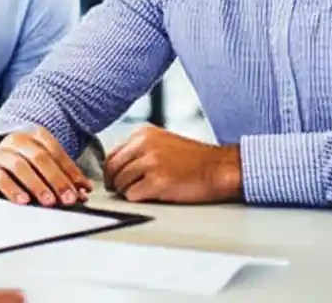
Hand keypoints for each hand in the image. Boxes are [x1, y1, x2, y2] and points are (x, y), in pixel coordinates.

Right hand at [0, 127, 92, 206]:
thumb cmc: (27, 162)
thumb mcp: (46, 163)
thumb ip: (65, 175)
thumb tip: (84, 191)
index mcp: (36, 135)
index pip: (56, 152)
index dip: (70, 172)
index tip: (82, 190)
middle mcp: (18, 140)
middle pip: (40, 158)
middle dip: (56, 180)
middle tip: (68, 198)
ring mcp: (3, 153)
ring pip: (20, 166)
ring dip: (37, 185)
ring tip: (49, 201)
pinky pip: (1, 179)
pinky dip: (13, 190)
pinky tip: (24, 200)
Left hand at [103, 124, 241, 203]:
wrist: (219, 168)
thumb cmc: (194, 160)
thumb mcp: (162, 142)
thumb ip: (139, 149)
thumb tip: (116, 167)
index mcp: (143, 133)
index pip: (112, 154)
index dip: (112, 171)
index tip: (115, 180)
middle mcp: (144, 144)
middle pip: (112, 169)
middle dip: (115, 183)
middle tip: (123, 191)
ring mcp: (150, 162)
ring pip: (120, 183)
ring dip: (129, 191)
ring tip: (146, 191)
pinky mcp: (157, 182)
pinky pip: (132, 195)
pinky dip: (139, 199)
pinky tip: (153, 195)